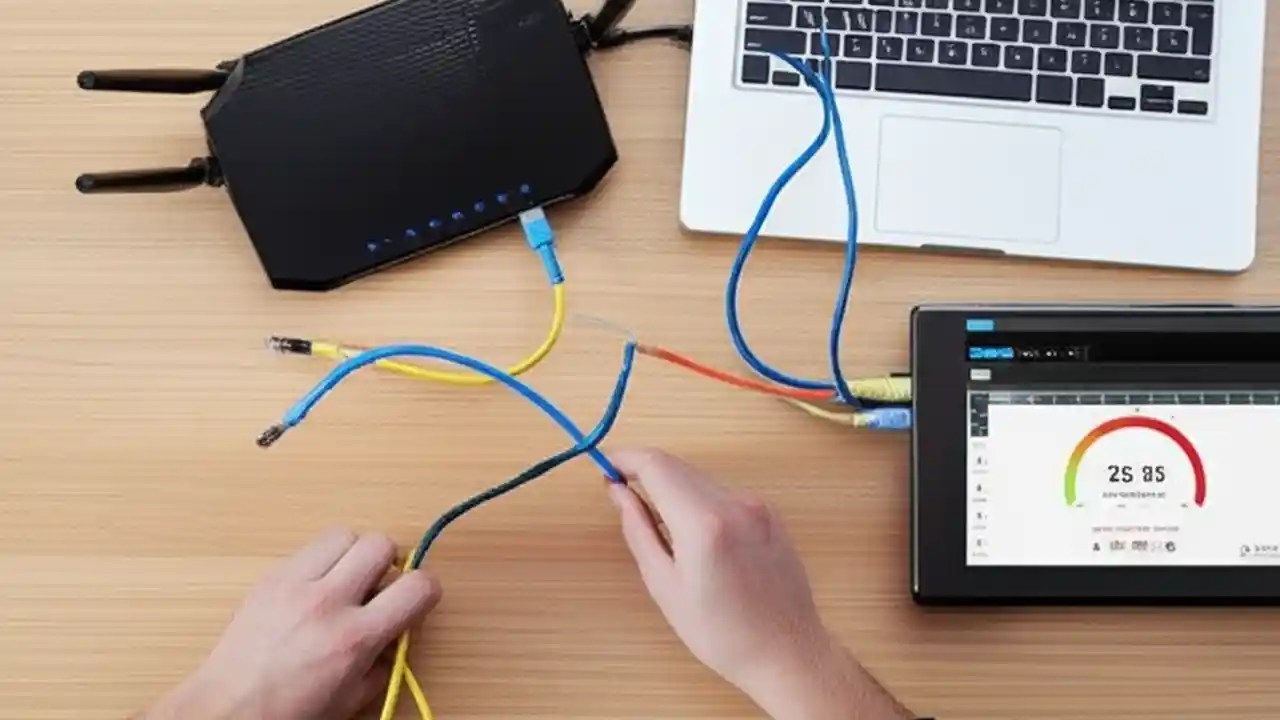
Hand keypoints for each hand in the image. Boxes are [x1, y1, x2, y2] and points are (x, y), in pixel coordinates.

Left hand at [140, 528, 441, 719]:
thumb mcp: (353, 697)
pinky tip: (312, 590)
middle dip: (387, 562)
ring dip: (352, 553)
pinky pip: (308, 549)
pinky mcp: (270, 578)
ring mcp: (295, 585)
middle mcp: (327, 602)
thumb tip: (395, 632)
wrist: (228, 709)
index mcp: (354, 638)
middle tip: (377, 586)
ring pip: (343, 534)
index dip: (426, 589)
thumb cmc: (288, 712)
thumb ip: (384, 660)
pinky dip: (319, 563)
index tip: (418, 597)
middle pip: (380, 544)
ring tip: (344, 581)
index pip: (416, 587)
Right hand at [607, 449, 911, 719]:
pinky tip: (694, 534)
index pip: (656, 465)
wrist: (787, 652)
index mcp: (703, 523)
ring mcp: (757, 506)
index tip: (605, 467)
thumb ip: (638, 530)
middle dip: (645, 471)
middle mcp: (734, 503)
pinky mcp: (770, 514)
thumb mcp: (665, 586)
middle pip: (678, 466)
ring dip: (672, 486)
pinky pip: (723, 494)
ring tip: (657, 523)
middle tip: (620, 492)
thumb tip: (618, 491)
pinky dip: (699, 500)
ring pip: (700, 479)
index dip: (625, 458)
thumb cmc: (721, 633)